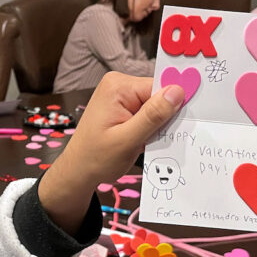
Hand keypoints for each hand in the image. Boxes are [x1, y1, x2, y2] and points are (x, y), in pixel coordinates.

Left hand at [38, 72, 183, 234]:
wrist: (78, 171)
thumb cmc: (96, 159)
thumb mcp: (127, 140)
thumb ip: (152, 116)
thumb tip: (178, 91)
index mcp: (118, 87)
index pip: (160, 87)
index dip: (172, 107)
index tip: (178, 125)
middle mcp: (119, 85)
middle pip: (158, 95)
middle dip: (163, 118)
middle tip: (157, 139)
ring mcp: (120, 96)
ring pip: (155, 106)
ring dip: (156, 125)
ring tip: (146, 141)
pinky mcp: (122, 107)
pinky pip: (146, 112)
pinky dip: (149, 128)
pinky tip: (143, 140)